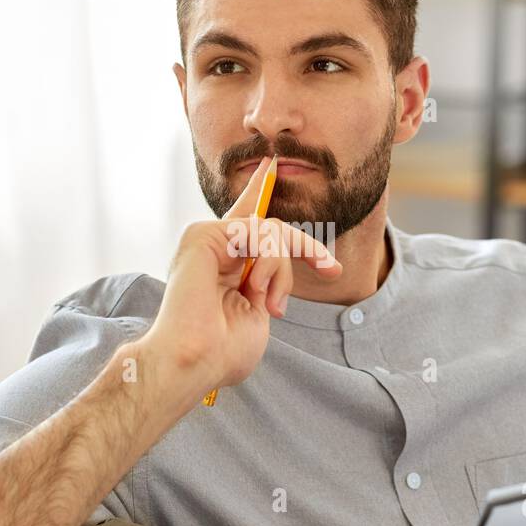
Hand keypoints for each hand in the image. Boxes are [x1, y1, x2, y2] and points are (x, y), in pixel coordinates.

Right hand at [143, 157, 341, 391]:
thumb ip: (267, 283)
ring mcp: (207, 239)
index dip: (258, 191)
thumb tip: (278, 260)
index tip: (273, 165)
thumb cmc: (223, 351)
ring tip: (268, 300)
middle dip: (306, 248)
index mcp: (225, 266)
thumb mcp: (259, 313)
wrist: (195, 360)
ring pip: (271, 231)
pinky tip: (253, 287)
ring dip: (281, 269)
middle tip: (330, 268)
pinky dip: (269, 261)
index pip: (246, 221)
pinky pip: (258, 231)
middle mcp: (214, 248)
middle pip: (272, 229)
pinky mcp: (203, 234)